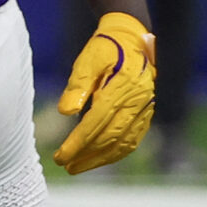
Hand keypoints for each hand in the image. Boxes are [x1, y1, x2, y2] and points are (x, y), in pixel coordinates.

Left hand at [54, 12, 155, 172]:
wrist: (132, 38)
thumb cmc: (105, 49)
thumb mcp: (87, 60)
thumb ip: (77, 86)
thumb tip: (65, 112)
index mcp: (121, 87)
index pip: (96, 122)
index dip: (78, 142)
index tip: (61, 156)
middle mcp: (136, 101)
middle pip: (110, 137)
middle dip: (86, 155)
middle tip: (65, 165)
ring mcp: (144, 108)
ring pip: (124, 143)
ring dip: (100, 159)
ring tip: (78, 167)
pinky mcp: (146, 113)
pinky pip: (133, 139)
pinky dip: (116, 153)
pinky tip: (100, 159)